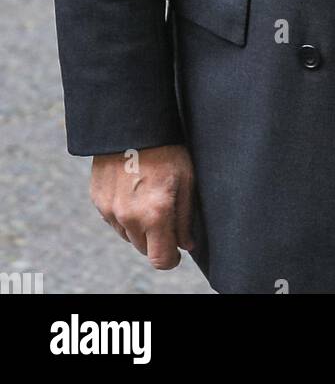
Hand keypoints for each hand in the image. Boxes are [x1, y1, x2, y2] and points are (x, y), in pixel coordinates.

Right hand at [90, 143, 196, 268]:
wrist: (131, 123)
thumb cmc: (166, 148)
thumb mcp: (187, 179)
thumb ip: (186, 217)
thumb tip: (186, 245)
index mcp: (155, 213)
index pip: (161, 260)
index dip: (172, 259)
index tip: (177, 250)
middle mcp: (129, 217)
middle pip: (144, 249)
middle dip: (156, 239)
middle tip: (166, 214)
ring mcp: (110, 210)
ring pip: (128, 235)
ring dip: (139, 227)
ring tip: (149, 196)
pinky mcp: (98, 200)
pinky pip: (113, 220)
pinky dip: (124, 214)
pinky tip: (134, 190)